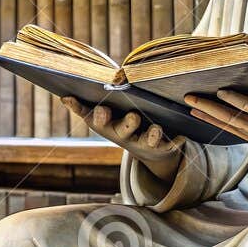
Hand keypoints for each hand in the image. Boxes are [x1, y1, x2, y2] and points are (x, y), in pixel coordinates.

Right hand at [62, 97, 183, 182]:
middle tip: (132, 116)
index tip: (101, 109)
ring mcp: (145, 142)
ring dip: (151, 135)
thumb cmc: (120, 125)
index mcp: (109, 127)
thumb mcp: (101, 119)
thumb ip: (83, 108)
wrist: (148, 150)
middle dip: (128, 124)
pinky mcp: (163, 146)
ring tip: (155, 128)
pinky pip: (170, 145)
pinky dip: (176, 142)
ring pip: (148, 139)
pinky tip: (183, 137)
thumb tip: (63, 97)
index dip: (100, 117)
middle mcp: (126, 136)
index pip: (100, 122)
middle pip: (125, 131)